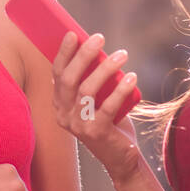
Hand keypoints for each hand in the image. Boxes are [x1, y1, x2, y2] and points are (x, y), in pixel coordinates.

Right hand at [51, 32, 142, 182]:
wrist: (121, 156)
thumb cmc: (109, 121)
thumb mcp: (96, 99)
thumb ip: (91, 80)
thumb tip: (96, 47)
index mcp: (59, 104)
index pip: (57, 74)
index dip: (64, 53)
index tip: (73, 34)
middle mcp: (63, 114)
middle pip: (70, 79)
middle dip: (84, 55)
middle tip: (99, 38)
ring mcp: (78, 125)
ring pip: (87, 90)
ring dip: (105, 68)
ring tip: (122, 54)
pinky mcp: (95, 133)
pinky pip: (107, 107)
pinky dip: (120, 89)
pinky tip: (131, 76)